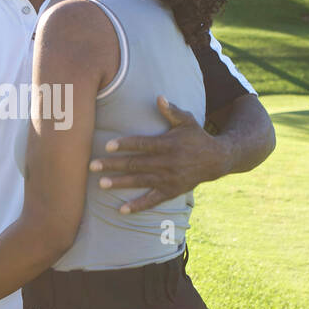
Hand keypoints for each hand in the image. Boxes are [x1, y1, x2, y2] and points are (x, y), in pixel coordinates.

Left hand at [88, 95, 228, 213]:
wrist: (215, 160)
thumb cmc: (196, 137)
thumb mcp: (187, 121)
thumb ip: (172, 111)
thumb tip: (159, 97)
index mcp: (168, 144)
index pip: (143, 144)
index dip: (125, 145)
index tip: (107, 145)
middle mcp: (167, 163)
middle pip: (136, 164)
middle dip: (113, 165)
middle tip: (92, 166)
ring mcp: (168, 179)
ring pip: (140, 182)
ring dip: (120, 183)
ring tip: (101, 184)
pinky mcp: (171, 191)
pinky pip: (152, 200)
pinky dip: (137, 206)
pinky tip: (121, 210)